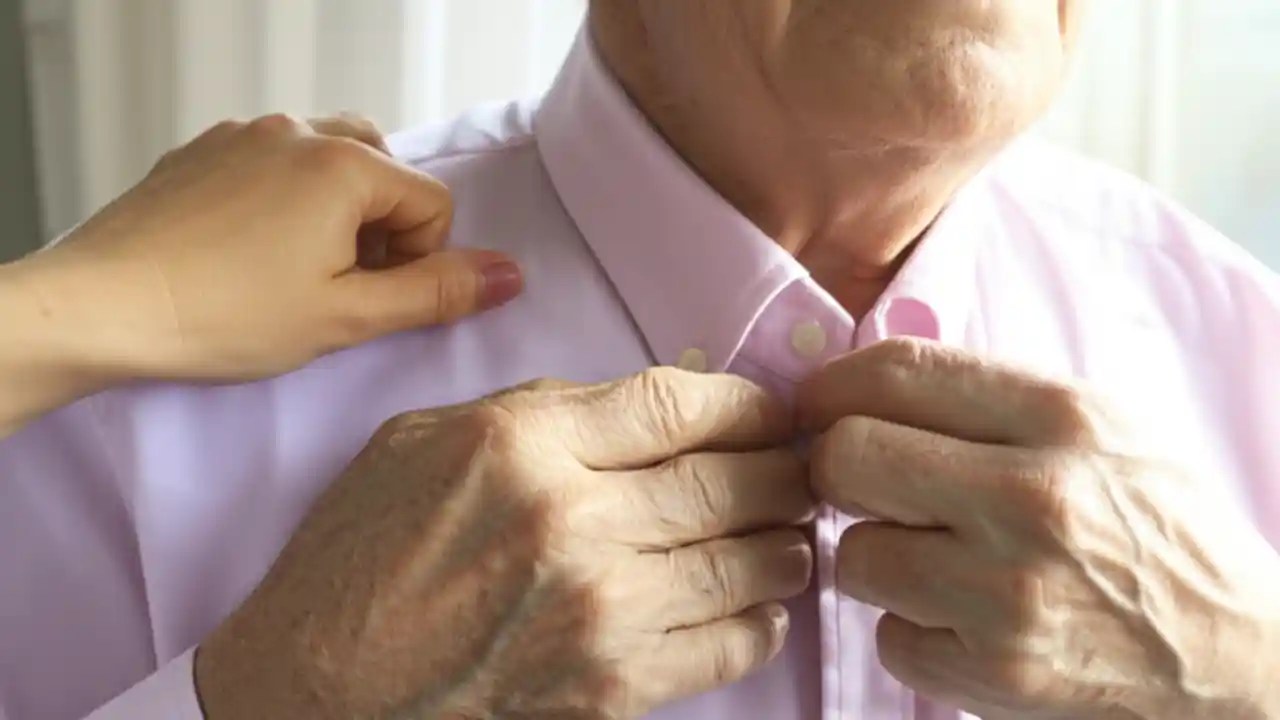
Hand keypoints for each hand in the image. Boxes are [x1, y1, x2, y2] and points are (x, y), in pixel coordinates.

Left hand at [14, 112, 521, 383]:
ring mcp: (246, 133)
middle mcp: (300, 131)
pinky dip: (286, 198)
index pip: (432, 203)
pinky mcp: (205, 149)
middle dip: (380, 227)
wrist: (100, 306)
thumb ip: (435, 293)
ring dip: (336, 209)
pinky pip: (275, 160)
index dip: (418, 260)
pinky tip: (250, 251)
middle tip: (338, 284)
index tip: (370, 299)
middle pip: (385, 171)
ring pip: (329, 159)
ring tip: (297, 267)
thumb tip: (512, 275)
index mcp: (345, 166)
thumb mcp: (345, 317)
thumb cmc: (224, 316)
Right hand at [196, 369, 815, 718]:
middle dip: (784, 470)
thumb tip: (649, 409)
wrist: (313, 692)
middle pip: (730, 480)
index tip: (772, 412)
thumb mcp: (424, 441)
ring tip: (794, 532)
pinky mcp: (609, 689)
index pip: (679, 405)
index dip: (748, 404)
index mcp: (524, 444)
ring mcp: (597, 612)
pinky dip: (762, 620)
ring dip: (787, 542)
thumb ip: (540, 409)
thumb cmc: (358, 559)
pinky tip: (763, 602)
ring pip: (746, 562)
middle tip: (803, 470)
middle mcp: (572, 520)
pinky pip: (728, 646)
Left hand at [798, 338, 1279, 719]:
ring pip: (854, 556)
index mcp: (1059, 417)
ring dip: (878, 558)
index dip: (829, 387)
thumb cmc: (1157, 525)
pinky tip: (963, 619)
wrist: (1234, 654)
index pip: (893, 373)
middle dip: (838, 470)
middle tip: (864, 486)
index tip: (818, 406)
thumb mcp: (1102, 426)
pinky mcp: (992, 673)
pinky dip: (912, 629)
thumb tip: (866, 383)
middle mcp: (1032, 499)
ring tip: (935, 560)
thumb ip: (990, 397)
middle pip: (845, 457)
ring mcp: (1008, 593)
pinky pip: (887, 636)